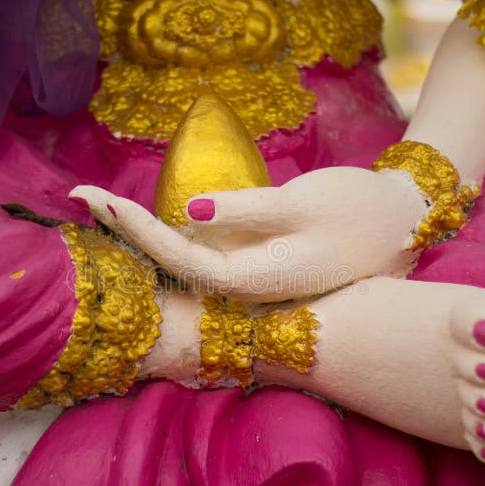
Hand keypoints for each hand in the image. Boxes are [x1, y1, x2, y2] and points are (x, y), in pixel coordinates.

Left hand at [70, 166, 426, 302]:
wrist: (403, 227)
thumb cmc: (358, 211)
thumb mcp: (303, 205)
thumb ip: (244, 212)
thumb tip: (188, 211)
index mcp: (255, 279)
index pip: (181, 258)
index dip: (138, 230)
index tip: (99, 201)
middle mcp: (245, 288)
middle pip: (172, 263)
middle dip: (126, 231)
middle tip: (81, 197)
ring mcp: (250, 278)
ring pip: (184, 259)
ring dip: (143, 233)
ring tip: (100, 207)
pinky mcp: (256, 264)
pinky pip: (203, 253)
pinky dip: (171, 232)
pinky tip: (148, 219)